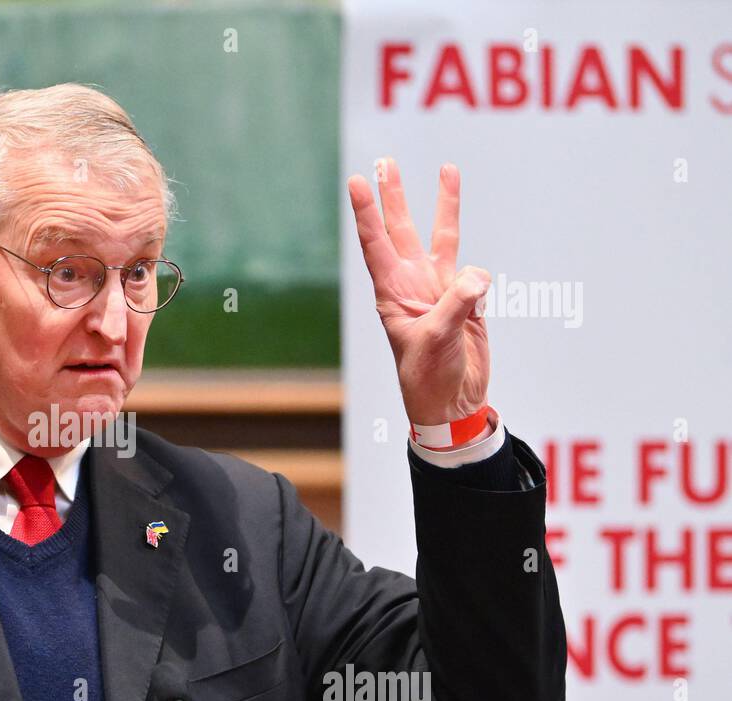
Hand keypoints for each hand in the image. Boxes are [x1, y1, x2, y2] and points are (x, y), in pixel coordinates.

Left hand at [347, 158, 490, 426]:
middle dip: (394, 196)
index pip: (376, 244)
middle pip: (402, 229)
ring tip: (446, 168)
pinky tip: (477, 294)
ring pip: (439, 237)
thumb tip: (477, 276)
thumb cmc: (429, 377)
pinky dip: (479, 274)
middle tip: (385, 162)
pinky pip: (473, 269)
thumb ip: (456, 305)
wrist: (452, 403)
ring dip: (440, 204)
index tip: (356, 182)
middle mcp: (412, 284)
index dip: (367, 213)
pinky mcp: (465, 299)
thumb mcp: (436, 342)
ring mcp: (439, 289)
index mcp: (393, 294)